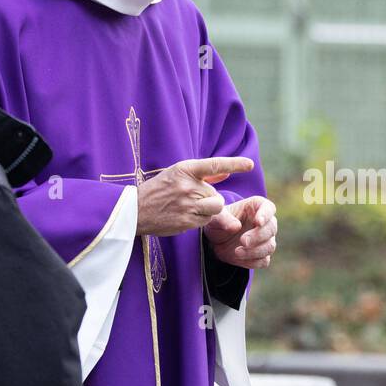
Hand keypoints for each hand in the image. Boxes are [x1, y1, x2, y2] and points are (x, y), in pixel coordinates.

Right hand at [135, 157, 254, 236]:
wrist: (135, 211)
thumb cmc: (159, 190)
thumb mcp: (177, 174)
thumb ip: (205, 174)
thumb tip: (227, 173)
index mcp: (184, 169)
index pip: (214, 164)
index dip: (234, 164)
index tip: (250, 164)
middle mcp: (187, 186)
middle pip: (217, 194)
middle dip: (210, 198)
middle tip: (191, 199)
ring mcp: (187, 205)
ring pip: (215, 208)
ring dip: (209, 210)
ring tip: (191, 207)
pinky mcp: (187, 221)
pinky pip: (206, 221)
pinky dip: (201, 219)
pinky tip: (185, 216)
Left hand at [204, 195, 276, 268]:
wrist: (215, 240)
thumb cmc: (218, 222)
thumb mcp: (215, 217)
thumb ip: (223, 219)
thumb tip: (236, 227)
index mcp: (257, 207)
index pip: (268, 208)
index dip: (265, 215)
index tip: (258, 222)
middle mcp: (265, 223)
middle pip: (271, 229)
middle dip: (258, 236)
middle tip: (243, 241)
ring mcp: (266, 240)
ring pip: (269, 246)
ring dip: (255, 251)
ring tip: (237, 252)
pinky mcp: (261, 255)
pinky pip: (264, 261)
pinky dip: (252, 261)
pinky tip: (238, 258)